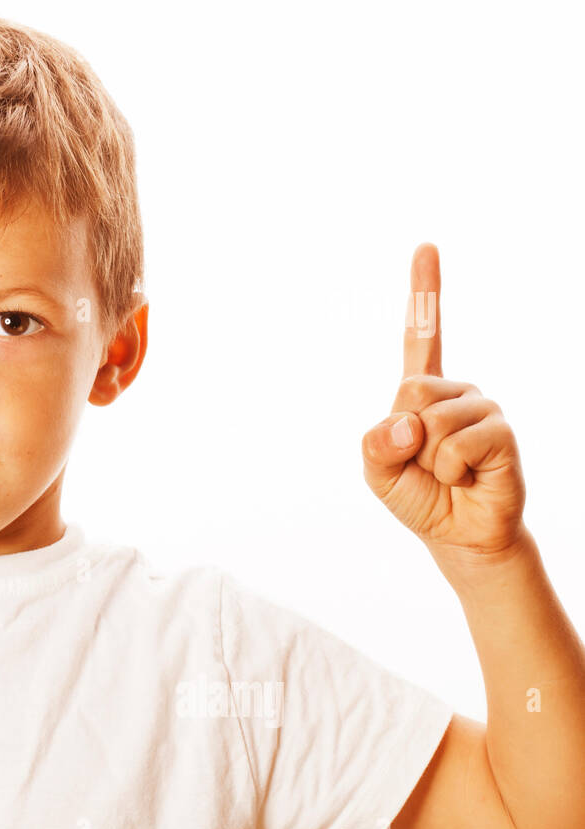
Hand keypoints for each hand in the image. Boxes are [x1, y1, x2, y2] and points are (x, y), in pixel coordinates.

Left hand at [361, 243, 527, 567]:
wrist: (457, 534)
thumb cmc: (417, 494)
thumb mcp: (376, 470)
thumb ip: (375, 443)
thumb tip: (407, 423)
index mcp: (421, 391)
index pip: (422, 335)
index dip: (425, 290)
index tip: (426, 246)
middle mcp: (455, 391)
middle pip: (411, 389)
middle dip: (404, 434)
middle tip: (422, 460)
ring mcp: (482, 408)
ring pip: (432, 420)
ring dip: (427, 458)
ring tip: (446, 472)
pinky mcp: (501, 433)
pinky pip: (458, 444)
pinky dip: (450, 470)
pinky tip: (465, 478)